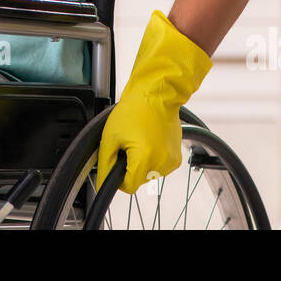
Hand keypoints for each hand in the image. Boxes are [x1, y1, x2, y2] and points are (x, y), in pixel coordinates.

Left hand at [96, 10, 212, 194]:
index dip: (118, 178)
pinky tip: (150, 140)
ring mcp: (171, 161)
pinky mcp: (177, 157)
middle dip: (131, 166)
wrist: (157, 93)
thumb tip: (103, 183)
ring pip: (149, 174)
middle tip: (128, 143)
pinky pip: (160, 166)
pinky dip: (153, 158)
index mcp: (144, 159)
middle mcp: (161, 163)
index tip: (117, 164)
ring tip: (140, 138)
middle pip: (139, 180)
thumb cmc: (135, 109)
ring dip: (142, 162)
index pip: (128, 187)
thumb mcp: (110, 136)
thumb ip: (105, 164)